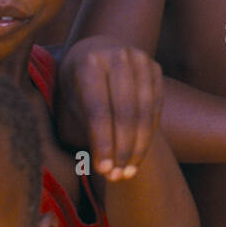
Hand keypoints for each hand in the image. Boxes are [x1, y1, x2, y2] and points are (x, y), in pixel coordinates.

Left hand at [57, 35, 165, 180]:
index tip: (104, 171)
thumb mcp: (69, 103)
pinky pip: (156, 106)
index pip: (98, 109)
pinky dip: (149, 133)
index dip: (102, 142)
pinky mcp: (155, 67)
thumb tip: (104, 169)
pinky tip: (138, 154)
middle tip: (119, 177)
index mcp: (88, 63)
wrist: (96, 50)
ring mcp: (140, 59)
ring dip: (139, 146)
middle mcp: (116, 56)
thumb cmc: (76, 86)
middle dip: (123, 148)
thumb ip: (82, 129)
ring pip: (145, 110)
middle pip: (125, 111)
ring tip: (129, 172)